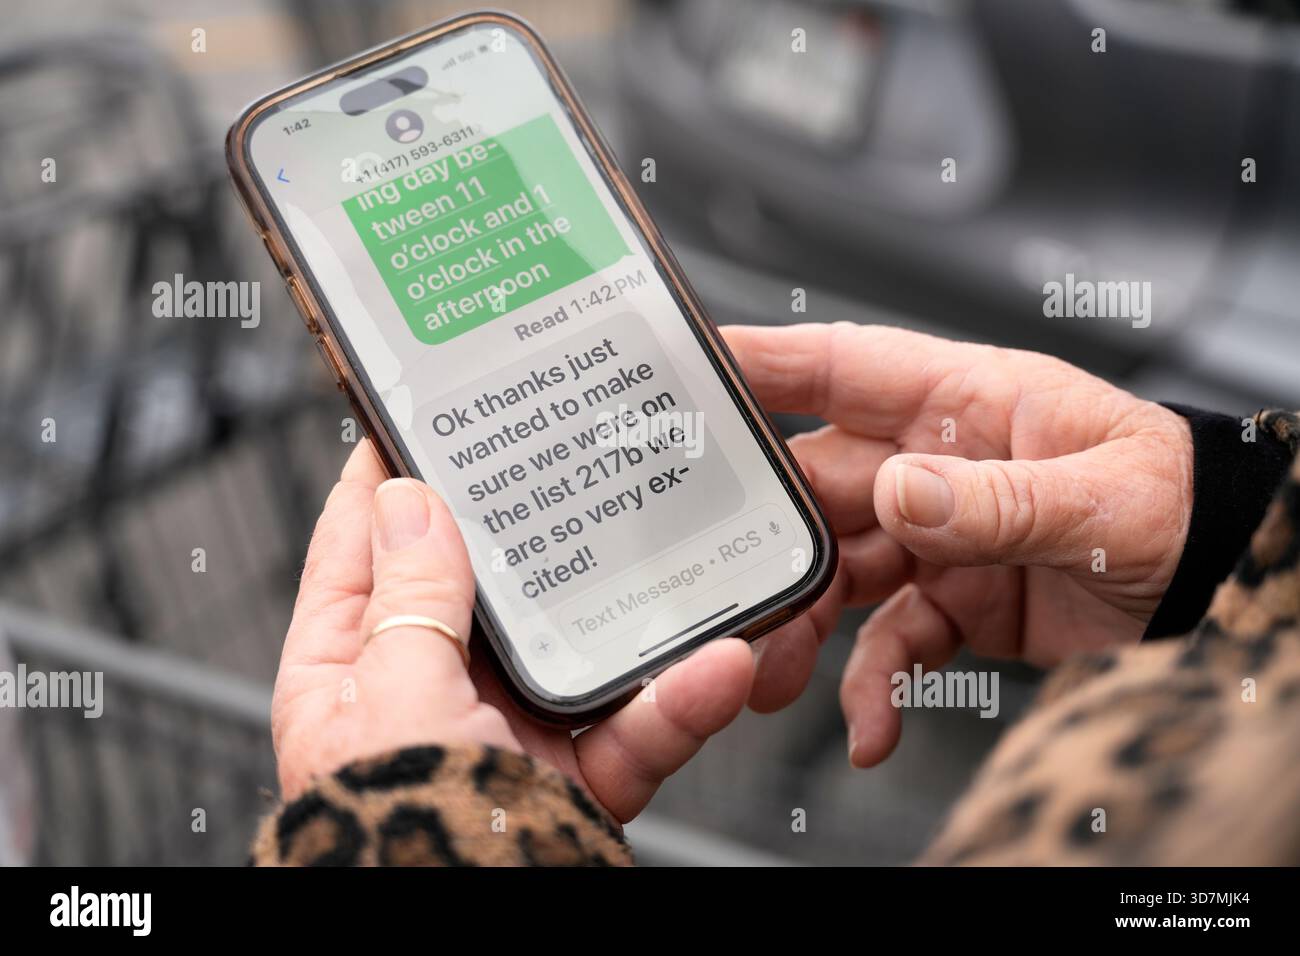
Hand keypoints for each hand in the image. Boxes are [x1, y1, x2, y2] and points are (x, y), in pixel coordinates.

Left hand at [271, 440, 754, 822]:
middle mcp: (431, 690)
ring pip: (580, 642)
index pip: (363, 543)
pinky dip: (683, 697)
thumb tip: (410, 501)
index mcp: (351, 668)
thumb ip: (411, 603)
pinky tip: (720, 663)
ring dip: (635, 607)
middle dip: (533, 521)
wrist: (481, 946)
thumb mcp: (392, 705)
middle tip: (569, 447)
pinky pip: (637, 723)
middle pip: (487, 579)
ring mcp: (509, 729)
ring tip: (681, 548)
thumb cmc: (398, 844)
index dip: (394, 468)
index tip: (431, 404)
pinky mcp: (578, 772)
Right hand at [722, 322, 1192, 765]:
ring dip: (801, 626)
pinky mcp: (947, 601)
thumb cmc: (1173, 503)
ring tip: (774, 675)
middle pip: (816, 490)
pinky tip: (869, 727)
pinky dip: (872, 687)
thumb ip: (1001, 499)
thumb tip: (901, 494)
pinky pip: (889, 643)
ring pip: (835, 572)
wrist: (1212, 580)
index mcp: (961, 403)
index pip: (838, 367)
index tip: (682, 369)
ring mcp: (934, 533)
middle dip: (763, 540)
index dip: (757, 362)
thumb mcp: (1102, 499)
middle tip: (717, 584)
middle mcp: (932, 462)